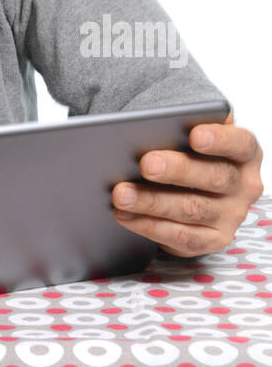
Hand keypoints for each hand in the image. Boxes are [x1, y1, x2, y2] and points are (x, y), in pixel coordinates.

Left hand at [111, 111, 264, 256]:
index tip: (194, 135)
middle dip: (177, 170)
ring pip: (191, 208)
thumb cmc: (187, 150)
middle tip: (146, 164)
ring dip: (152, 201)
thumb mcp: (191, 134)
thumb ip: (181, 128)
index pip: (240, 142)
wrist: (192, 187)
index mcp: (245, 152)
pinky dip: (148, 225)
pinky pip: (181, 235)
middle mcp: (243, 185)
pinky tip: (125, 215)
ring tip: (122, 194)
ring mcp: (231, 215)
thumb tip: (150, 127)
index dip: (219, 139)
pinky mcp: (213, 239)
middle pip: (215, 177)